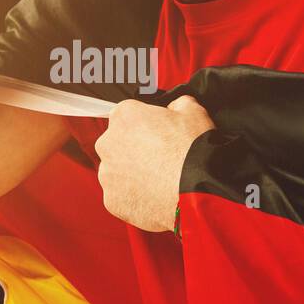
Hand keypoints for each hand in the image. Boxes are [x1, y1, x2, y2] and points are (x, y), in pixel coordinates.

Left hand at [95, 96, 214, 231]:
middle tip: (159, 158)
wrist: (196, 193)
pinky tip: (154, 196)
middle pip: (118, 143)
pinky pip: (120, 196)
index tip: (157, 134)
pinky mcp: (111, 200)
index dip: (145, 124)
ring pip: (117, 171)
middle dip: (135, 149)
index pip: (127, 115)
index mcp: (124, 116)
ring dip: (132, 173)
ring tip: (159, 180)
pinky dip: (134, 196)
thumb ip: (179, 103)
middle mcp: (107, 143)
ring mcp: (107, 174)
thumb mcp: (194, 112)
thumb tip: (176, 106)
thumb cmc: (193, 152)